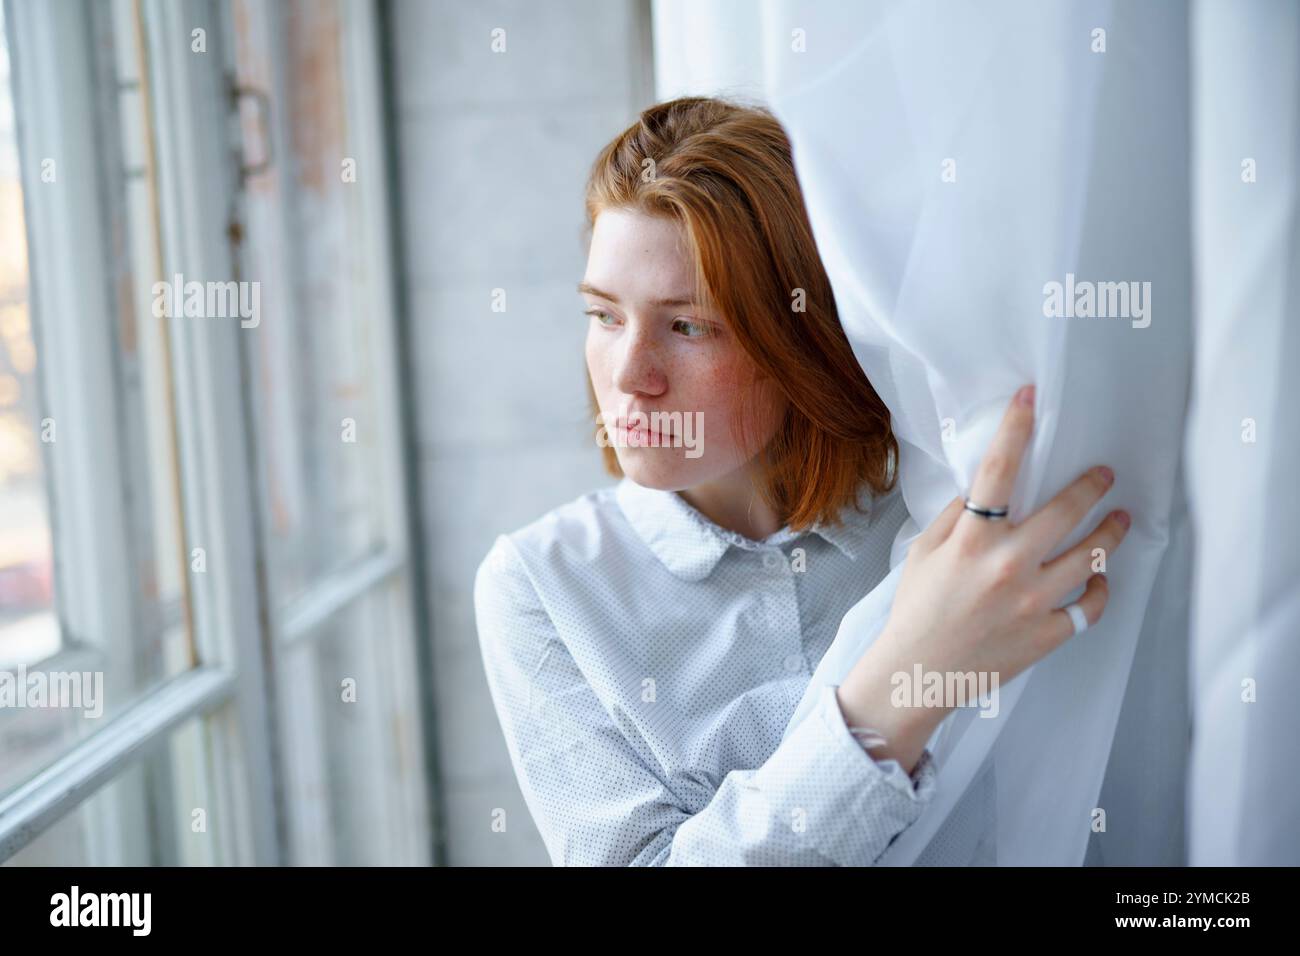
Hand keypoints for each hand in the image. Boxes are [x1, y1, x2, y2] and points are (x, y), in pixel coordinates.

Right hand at [837, 384, 1129, 772]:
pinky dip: (1101, 587)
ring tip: (1119, 519)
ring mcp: (1034, 600)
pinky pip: (1092, 604)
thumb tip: (984, 490)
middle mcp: (1008, 566)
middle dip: (1092, 485)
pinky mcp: (1050, 632)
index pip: (998, 472)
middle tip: (1104, 474)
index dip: (1016, 428)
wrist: (920, 673)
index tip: (1030, 399)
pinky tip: (1099, 576)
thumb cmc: (917, 610)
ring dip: (1111, 530)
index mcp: (972, 541)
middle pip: (1066, 510)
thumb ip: (956, 518)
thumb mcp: (923, 553)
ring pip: (1093, 554)